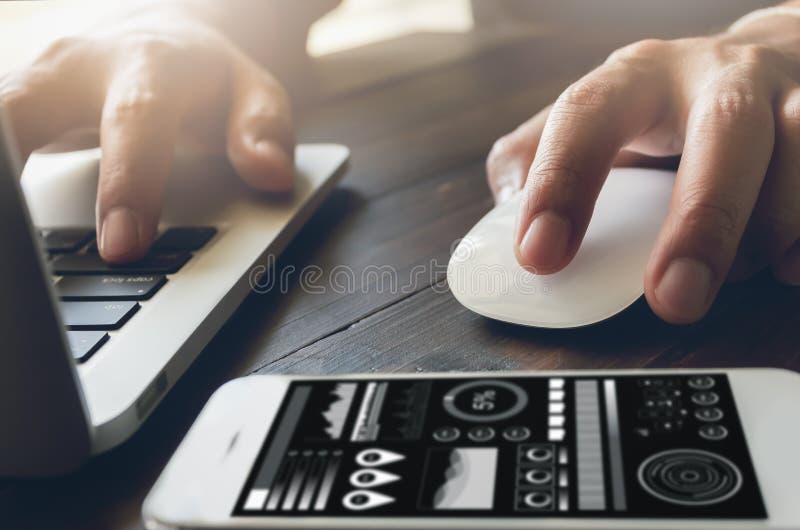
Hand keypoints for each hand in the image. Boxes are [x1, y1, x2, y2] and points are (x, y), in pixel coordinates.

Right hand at [0, 7, 294, 262]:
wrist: (157, 36)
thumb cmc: (206, 76)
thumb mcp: (254, 91)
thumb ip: (264, 128)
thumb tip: (270, 172)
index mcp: (149, 64)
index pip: (135, 123)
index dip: (128, 184)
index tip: (123, 246)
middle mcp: (80, 64)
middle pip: (22, 109)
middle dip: (13, 166)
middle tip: (22, 250)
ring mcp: (36, 80)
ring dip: (1, 173)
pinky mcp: (15, 103)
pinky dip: (3, 176)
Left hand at [486, 12, 799, 323]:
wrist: (763, 65)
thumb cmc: (664, 109)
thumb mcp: (593, 122)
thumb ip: (537, 161)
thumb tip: (505, 222)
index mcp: (638, 78)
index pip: (588, 117)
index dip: (561, 184)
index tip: (540, 256)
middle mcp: (721, 77)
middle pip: (728, 132)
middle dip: (705, 220)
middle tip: (674, 298)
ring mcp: (793, 97)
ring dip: (775, 230)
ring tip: (743, 269)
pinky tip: (788, 261)